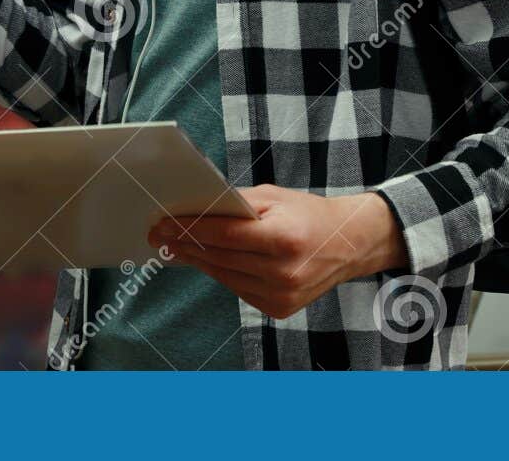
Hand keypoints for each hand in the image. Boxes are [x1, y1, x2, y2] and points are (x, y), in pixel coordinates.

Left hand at [151, 185, 408, 319]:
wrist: (348, 245)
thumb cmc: (309, 215)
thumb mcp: (274, 198)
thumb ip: (236, 204)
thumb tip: (194, 210)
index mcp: (284, 239)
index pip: (224, 235)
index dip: (189, 229)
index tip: (162, 225)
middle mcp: (283, 273)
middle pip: (220, 258)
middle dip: (186, 245)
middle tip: (159, 235)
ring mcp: (282, 296)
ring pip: (225, 276)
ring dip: (199, 261)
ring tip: (176, 247)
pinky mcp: (279, 310)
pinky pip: (238, 289)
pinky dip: (222, 273)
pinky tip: (207, 260)